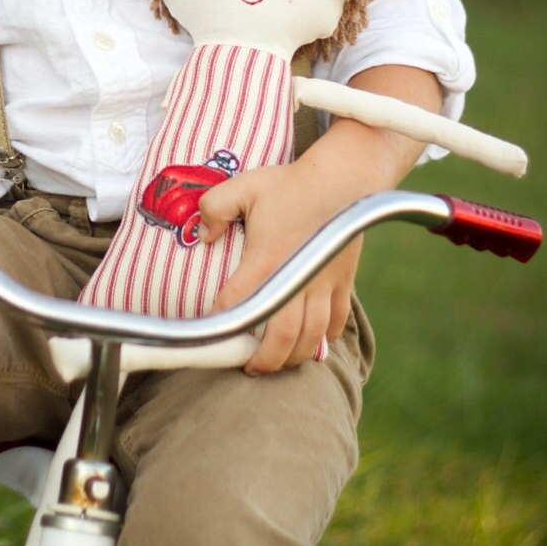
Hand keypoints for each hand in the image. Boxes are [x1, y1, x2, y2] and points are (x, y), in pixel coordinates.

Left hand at [197, 163, 359, 374]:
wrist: (343, 178)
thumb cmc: (290, 183)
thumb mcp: (243, 186)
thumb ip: (213, 208)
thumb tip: (203, 236)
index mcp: (266, 259)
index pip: (238, 304)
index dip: (222, 322)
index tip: (211, 330)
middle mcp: (296, 279)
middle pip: (283, 338)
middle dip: (264, 361)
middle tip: (248, 367)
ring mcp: (322, 284)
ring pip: (311, 337)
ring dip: (293, 356)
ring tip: (277, 362)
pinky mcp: (341, 281)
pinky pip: (336, 321)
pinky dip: (324, 338)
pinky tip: (312, 342)